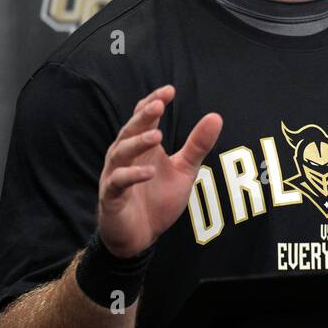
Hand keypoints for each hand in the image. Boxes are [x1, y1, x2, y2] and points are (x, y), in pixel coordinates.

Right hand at [96, 85, 222, 257]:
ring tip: (157, 136)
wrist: (140, 236)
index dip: (153, 102)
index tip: (170, 91)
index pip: (143, 118)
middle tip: (159, 105)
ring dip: (138, 143)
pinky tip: (148, 172)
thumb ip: (197, 145)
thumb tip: (216, 116)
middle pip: (130, 130)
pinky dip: (131, 175)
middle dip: (144, 117)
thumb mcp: (184, 170)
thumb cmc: (158, 200)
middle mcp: (125, 156)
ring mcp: (115, 175)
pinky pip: (118, 182)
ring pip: (121, 152)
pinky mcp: (111, 197)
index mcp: (142, 147)